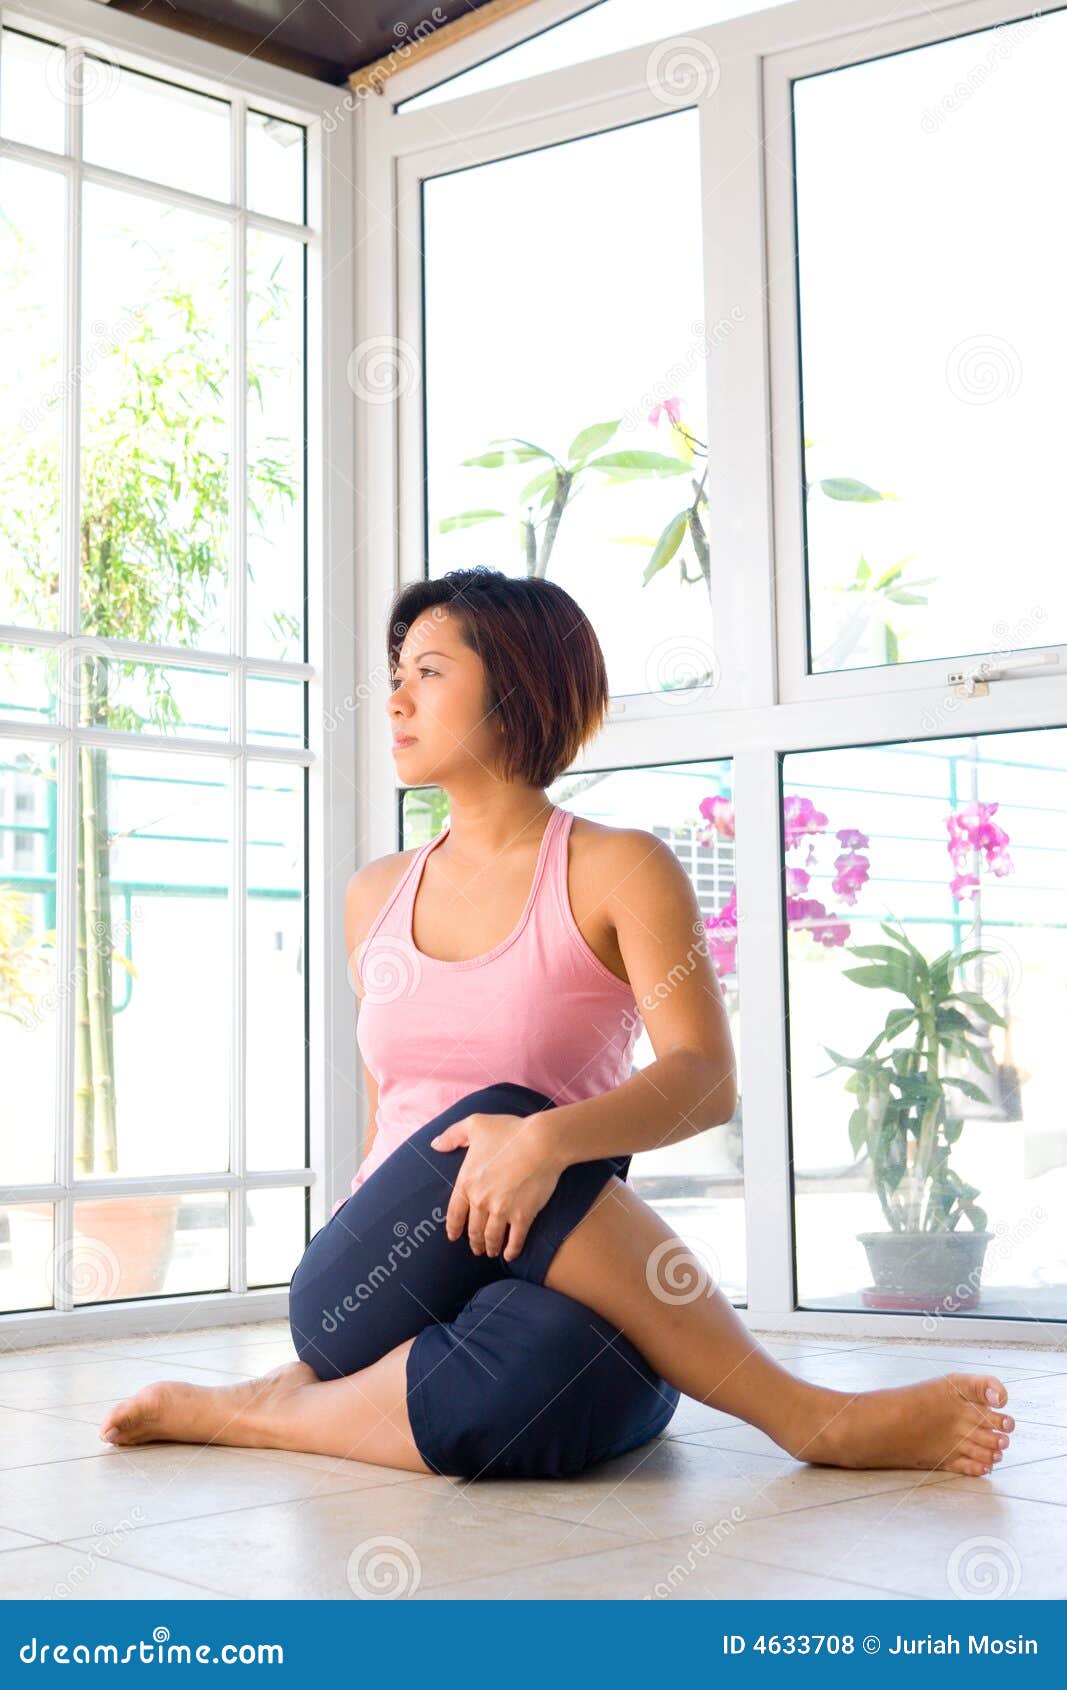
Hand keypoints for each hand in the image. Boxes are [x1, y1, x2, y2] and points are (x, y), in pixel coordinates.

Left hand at [429, 1110, 562, 1262]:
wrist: (541, 1142)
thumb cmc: (509, 1131)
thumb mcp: (475, 1124)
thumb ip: (452, 1135)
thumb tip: (435, 1145)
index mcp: (467, 1181)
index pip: (454, 1212)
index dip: (453, 1227)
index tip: (454, 1237)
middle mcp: (480, 1200)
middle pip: (474, 1228)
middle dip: (474, 1241)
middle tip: (477, 1248)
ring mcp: (501, 1210)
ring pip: (491, 1236)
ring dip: (490, 1247)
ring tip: (491, 1252)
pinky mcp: (522, 1216)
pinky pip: (515, 1239)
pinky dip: (512, 1250)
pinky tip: (509, 1255)